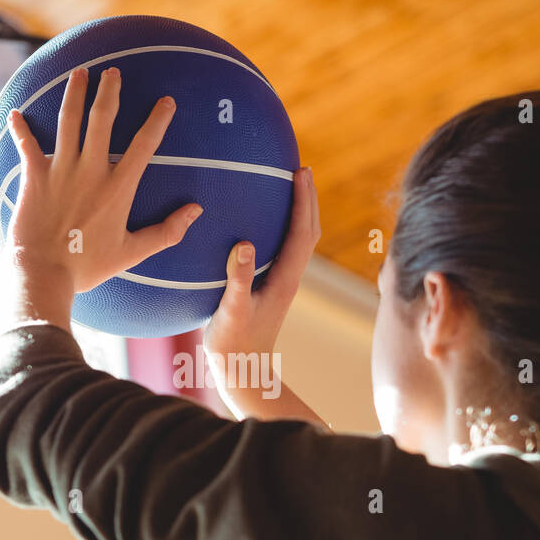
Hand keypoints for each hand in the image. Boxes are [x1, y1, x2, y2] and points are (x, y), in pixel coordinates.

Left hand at [2, 66, 203, 322]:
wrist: (45, 273)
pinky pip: (26, 145)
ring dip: (73, 93)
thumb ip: (167, 231)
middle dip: (109, 90)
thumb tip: (195, 211)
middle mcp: (90, 170)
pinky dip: (20, 129)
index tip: (166, 101)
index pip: (144, 145)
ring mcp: (61, 169)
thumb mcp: (133, 252)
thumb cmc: (89, 266)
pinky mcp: (34, 177)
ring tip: (79, 74)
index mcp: (118, 186)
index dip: (157, 120)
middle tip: (112, 71)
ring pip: (68, 121)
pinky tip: (16, 114)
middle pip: (102, 118)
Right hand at [203, 165, 319, 359]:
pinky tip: (262, 220)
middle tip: (301, 168)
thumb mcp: (231, 312)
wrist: (242, 372)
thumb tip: (245, 245)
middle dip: (308, 199)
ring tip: (289, 185)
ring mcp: (281, 283)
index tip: (300, 171)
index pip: (302, 232)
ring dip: (299, 211)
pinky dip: (281, 227)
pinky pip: (282, 249)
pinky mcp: (270, 287)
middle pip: (308, 231)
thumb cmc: (233, 345)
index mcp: (284, 280)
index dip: (303, 200)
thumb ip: (238, 280)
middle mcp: (289, 278)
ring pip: (298, 240)